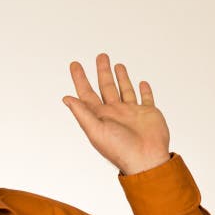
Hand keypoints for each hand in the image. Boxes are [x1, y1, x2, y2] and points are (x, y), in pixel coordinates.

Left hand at [62, 53, 169, 175]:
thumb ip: (82, 113)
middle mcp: (114, 112)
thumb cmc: (119, 148)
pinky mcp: (148, 113)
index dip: (80, 79)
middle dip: (102, 72)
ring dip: (121, 77)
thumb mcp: (96, 130)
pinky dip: (144, 90)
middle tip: (100, 56)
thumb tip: (66, 98)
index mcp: (100, 116)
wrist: (146, 158)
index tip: (74, 64)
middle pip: (106, 87)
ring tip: (117, 64)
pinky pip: (145, 98)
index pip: (86, 93)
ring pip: (124, 89)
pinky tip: (141, 82)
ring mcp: (131, 112)